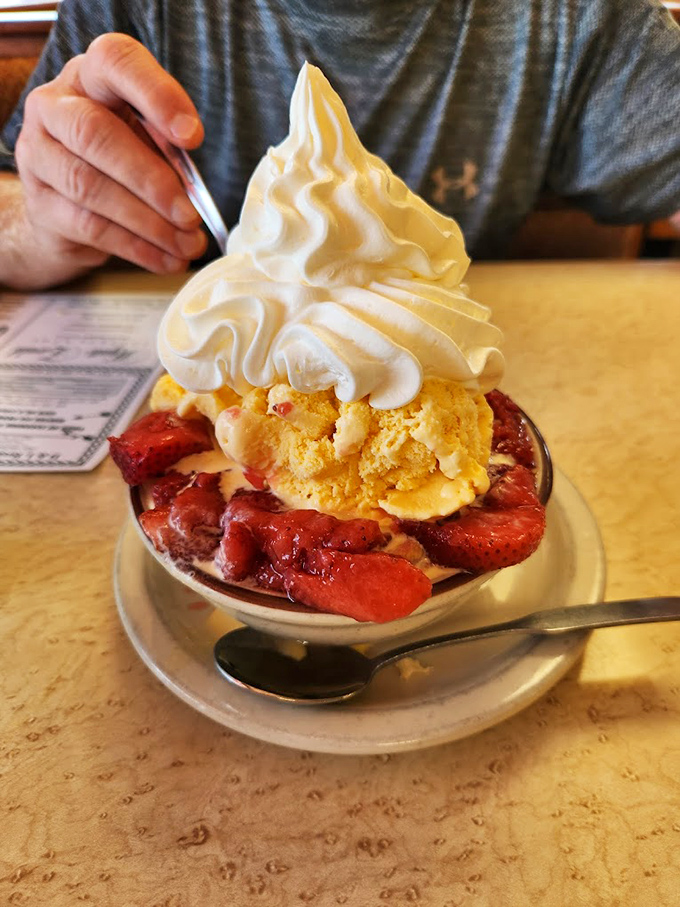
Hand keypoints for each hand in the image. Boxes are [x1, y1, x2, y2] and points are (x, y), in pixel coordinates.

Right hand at [14, 33, 208, 278]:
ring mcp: (38, 155)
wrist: (67, 210)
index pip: (115, 62)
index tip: (193, 137)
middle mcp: (54, 107)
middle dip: (151, 180)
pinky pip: (89, 226)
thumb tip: (196, 193)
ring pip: (90, 186)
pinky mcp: (40, 204)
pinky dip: (136, 247)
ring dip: (148, 222)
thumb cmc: (117, 162)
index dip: (156, 95)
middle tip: (190, 215)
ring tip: (186, 244)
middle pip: (95, 134)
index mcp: (90, 77)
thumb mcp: (146, 143)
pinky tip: (166, 259)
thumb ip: (168, 153)